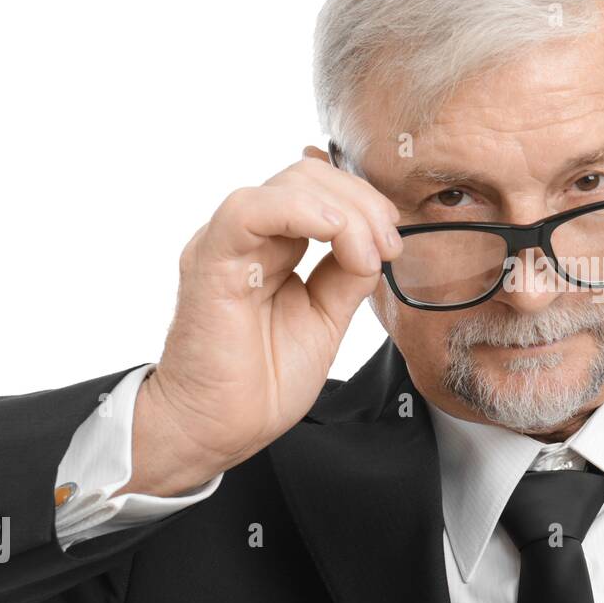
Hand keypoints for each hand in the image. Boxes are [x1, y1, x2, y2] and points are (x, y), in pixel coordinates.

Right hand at [123, 146, 401, 495]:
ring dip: (344, 209)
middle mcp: (248, 236)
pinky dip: (300, 210)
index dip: (365, 203)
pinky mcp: (211, 260)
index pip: (320, 189)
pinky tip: (333, 233)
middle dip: (363, 203)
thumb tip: (375, 243)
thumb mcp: (326, 317)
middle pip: (309, 175)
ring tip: (367, 253)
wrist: (219, 428)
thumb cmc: (262, 381)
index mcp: (272, 246)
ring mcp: (227, 243)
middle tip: (387, 248)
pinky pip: (249, 210)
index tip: (393, 243)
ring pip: (288, 182)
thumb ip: (347, 275)